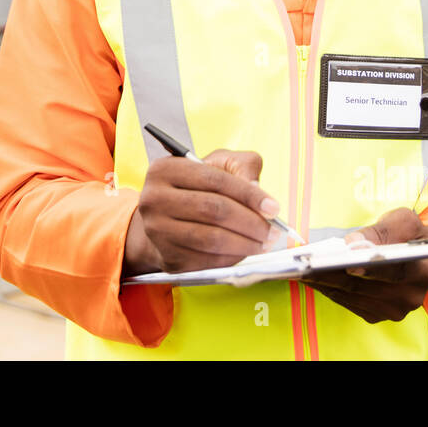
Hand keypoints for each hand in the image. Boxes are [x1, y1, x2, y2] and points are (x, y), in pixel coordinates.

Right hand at [123, 149, 282, 276]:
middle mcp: (154, 199)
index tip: (273, 207)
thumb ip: (242, 166)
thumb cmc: (194, 189)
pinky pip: (207, 261)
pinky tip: (244, 251)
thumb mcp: (216, 166)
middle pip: (213, 210)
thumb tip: (258, 192)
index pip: (214, 180)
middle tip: (272, 230)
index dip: (248, 195)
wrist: (164, 222)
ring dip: (245, 243)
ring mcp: (157, 231)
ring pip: (212, 239)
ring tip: (263, 243)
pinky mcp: (167, 257)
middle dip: (250, 222)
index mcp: (165, 169)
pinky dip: (232, 258)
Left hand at [300, 208, 427, 322]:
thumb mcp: (404, 220)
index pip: (395, 272)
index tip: (348, 263)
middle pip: (365, 287)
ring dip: (324, 282)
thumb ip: (381, 230)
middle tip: (308, 264)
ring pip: (352, 296)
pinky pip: (347, 302)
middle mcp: (410, 297)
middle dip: (334, 274)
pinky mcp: (376, 315)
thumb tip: (353, 242)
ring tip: (300, 269)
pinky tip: (311, 277)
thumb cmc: (409, 235)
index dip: (372, 269)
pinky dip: (328, 289)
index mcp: (423, 271)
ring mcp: (392, 310)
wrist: (419, 258)